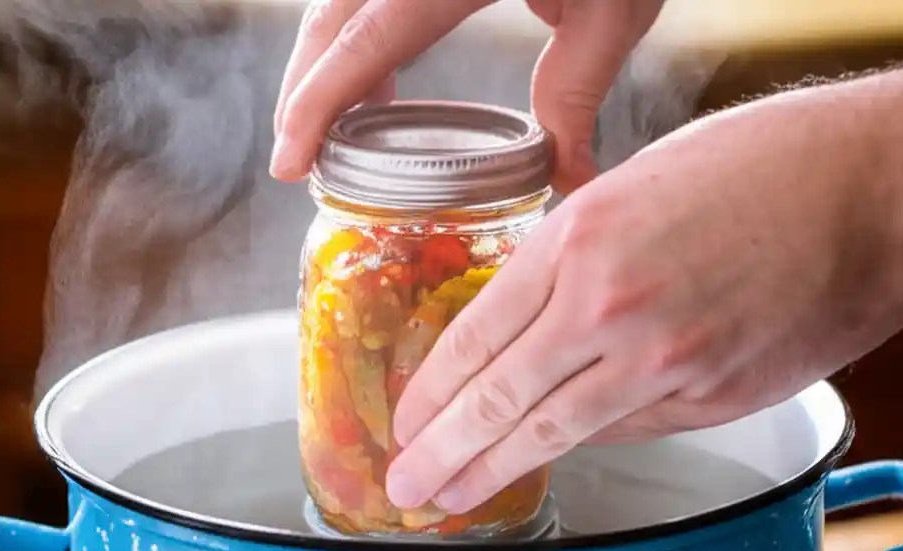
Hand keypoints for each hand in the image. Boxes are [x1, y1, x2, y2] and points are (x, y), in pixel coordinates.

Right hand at [270, 0, 665, 192]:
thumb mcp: (614, 7)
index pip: (363, 41)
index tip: (288, 162)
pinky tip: (379, 80)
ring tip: (339, 131)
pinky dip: (356, 36)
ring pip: (340, 3)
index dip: (316, 105)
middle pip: (330, 20)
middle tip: (298, 159)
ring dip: (328, 65)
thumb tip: (568, 181)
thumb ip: (578, 90)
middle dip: (305, 92)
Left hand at [384, 86, 902, 513]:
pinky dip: (588, 441)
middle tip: (406, 487)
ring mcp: (663, 362)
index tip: (405, 421)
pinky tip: (555, 455)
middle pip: (499, 400)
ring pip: (555, 432)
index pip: (476, 336)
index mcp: (579, 241)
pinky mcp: (713, 398)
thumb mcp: (635, 185)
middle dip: (442, 453)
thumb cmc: (759, 166)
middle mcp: (609, 308)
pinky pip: (630, 428)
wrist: (872, 192)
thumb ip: (575, 258)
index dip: (432, 390)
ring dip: (495, 471)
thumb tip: (532, 326)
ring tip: (452, 499)